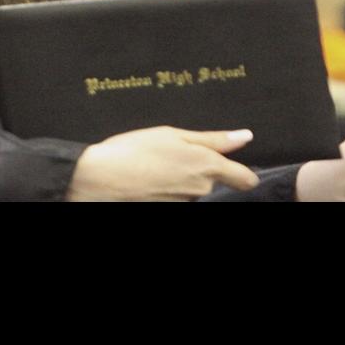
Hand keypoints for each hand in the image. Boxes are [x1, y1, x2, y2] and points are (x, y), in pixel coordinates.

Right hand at [68, 127, 259, 200]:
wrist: (99, 178)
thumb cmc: (135, 150)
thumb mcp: (174, 134)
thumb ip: (214, 139)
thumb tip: (245, 137)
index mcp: (207, 166)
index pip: (245, 179)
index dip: (244, 174)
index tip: (235, 168)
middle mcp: (201, 189)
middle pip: (212, 181)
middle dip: (198, 169)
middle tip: (171, 154)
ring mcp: (185, 203)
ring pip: (193, 190)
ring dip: (180, 179)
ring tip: (154, 166)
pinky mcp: (169, 210)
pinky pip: (176, 198)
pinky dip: (166, 189)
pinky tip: (148, 179)